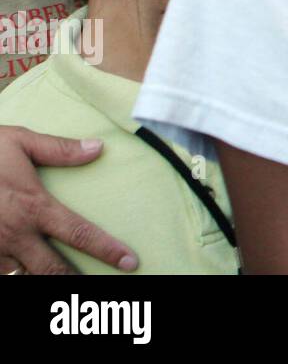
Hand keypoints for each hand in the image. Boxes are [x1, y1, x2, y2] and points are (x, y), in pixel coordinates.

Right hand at [0, 126, 136, 273]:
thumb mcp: (19, 142)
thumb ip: (60, 149)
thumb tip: (98, 148)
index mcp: (34, 206)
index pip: (80, 233)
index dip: (108, 250)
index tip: (131, 261)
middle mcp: (15, 234)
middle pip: (53, 269)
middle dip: (76, 281)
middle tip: (101, 289)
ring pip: (24, 278)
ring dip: (44, 282)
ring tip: (63, 284)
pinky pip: (0, 274)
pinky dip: (11, 276)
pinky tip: (22, 275)